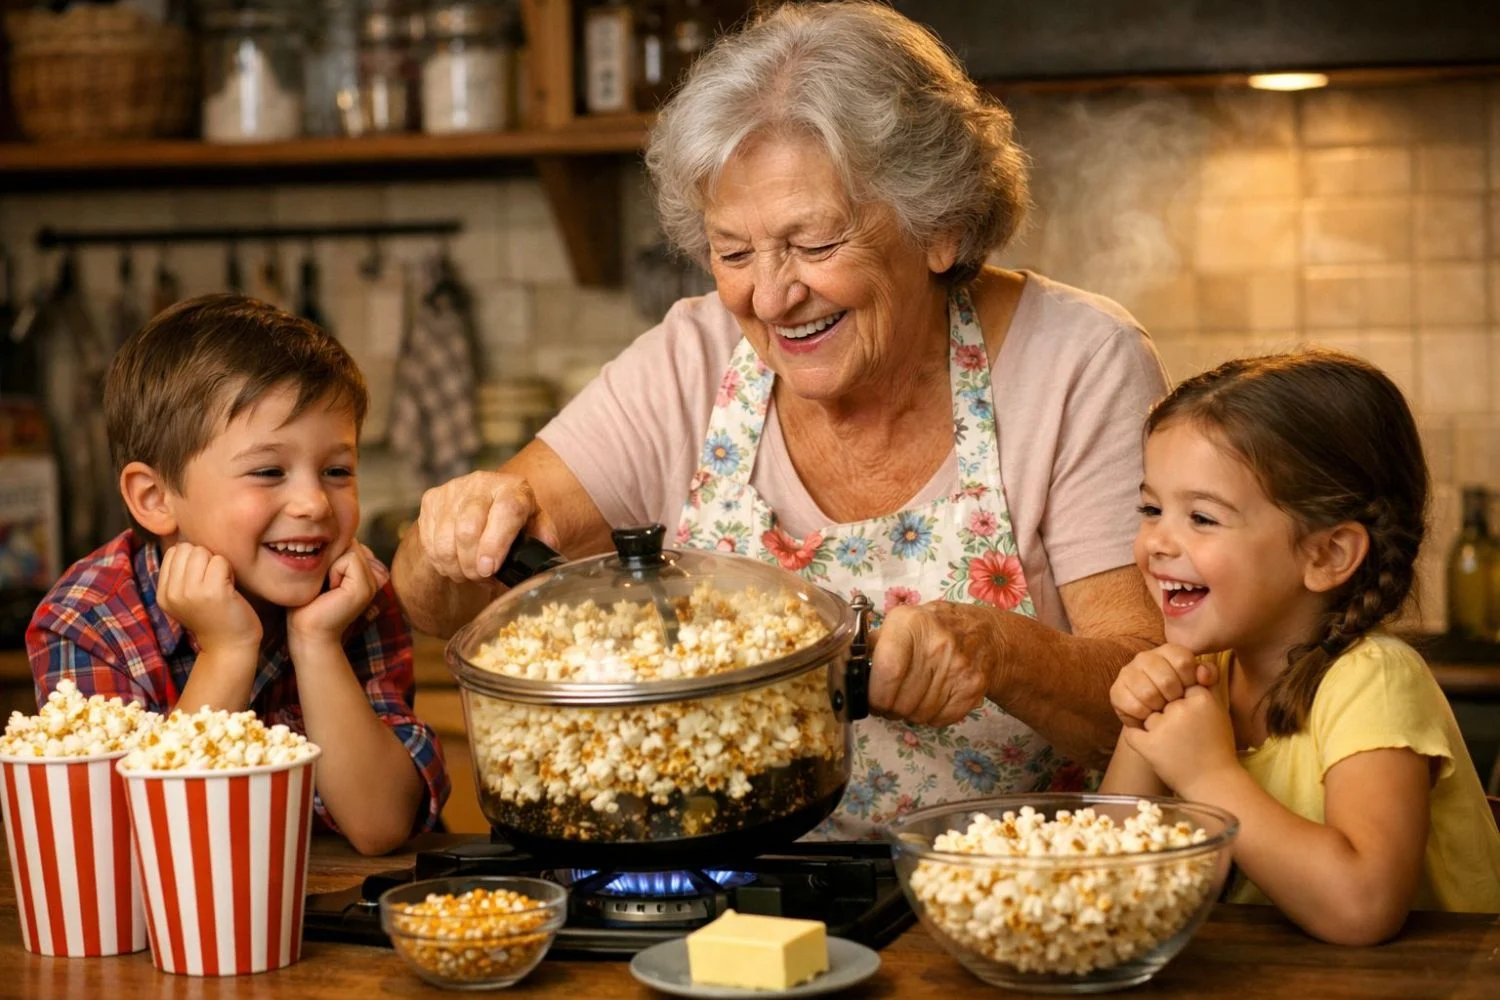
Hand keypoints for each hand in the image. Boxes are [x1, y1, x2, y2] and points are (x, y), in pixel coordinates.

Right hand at [157, 542, 261, 652]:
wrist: (230, 646)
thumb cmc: (215, 616)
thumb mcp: (187, 597)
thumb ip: (180, 573)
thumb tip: (184, 539)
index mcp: (163, 593)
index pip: (174, 552)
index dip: (194, 559)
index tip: (203, 580)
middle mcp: (172, 593)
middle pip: (188, 549)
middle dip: (206, 559)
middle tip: (215, 582)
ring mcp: (191, 593)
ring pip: (203, 552)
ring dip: (218, 564)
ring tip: (221, 585)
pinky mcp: (212, 593)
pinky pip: (220, 561)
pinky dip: (229, 570)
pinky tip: (230, 589)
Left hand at [288, 543, 386, 645]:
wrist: (307, 633)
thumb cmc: (307, 603)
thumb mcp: (323, 571)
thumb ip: (336, 554)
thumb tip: (341, 535)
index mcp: (368, 571)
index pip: (352, 541)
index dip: (332, 554)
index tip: (325, 579)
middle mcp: (375, 576)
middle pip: (352, 542)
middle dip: (332, 557)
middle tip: (325, 584)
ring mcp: (373, 582)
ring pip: (352, 549)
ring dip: (332, 565)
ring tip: (328, 588)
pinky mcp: (365, 588)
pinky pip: (351, 559)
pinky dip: (334, 571)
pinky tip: (331, 590)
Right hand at [415, 470, 559, 582]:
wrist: (487, 500)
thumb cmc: (514, 519)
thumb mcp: (535, 523)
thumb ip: (543, 535)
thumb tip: (547, 546)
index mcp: (513, 488)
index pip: (505, 511)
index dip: (495, 544)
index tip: (490, 569)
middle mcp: (481, 483)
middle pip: (467, 529)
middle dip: (472, 564)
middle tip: (480, 577)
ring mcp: (453, 490)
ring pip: (444, 540)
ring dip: (455, 567)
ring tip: (468, 573)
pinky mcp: (432, 499)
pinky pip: (429, 541)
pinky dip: (440, 561)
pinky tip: (454, 563)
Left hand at [867, 602, 996, 726]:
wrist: (985, 634)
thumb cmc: (933, 629)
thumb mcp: (901, 623)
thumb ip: (873, 644)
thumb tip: (848, 669)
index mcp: (910, 624)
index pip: (887, 673)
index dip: (875, 695)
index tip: (872, 699)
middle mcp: (937, 644)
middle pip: (901, 702)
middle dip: (890, 708)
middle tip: (891, 701)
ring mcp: (958, 668)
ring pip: (918, 715)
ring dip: (910, 713)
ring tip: (913, 697)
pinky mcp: (973, 688)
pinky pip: (940, 720)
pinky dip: (931, 717)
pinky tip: (932, 699)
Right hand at [1111, 643, 1217, 728]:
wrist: (1159, 720)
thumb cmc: (1183, 700)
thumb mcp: (1201, 687)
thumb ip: (1209, 676)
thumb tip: (1202, 674)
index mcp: (1168, 651)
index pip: (1183, 661)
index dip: (1189, 681)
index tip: (1188, 691)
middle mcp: (1145, 657)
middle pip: (1166, 680)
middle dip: (1174, 699)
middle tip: (1175, 705)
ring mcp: (1128, 672)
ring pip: (1149, 693)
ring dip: (1159, 708)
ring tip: (1162, 711)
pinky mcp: (1116, 690)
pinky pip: (1133, 705)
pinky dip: (1144, 715)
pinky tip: (1148, 715)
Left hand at [1122, 685, 1237, 794]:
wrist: (1214, 783)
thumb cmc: (1216, 747)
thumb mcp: (1217, 711)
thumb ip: (1205, 687)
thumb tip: (1196, 666)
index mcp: (1201, 699)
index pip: (1178, 683)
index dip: (1180, 700)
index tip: (1191, 717)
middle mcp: (1181, 710)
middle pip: (1160, 697)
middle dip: (1166, 713)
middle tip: (1184, 735)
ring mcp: (1163, 727)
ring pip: (1147, 714)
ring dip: (1155, 728)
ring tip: (1174, 746)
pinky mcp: (1148, 745)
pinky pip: (1133, 732)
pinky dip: (1140, 739)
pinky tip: (1157, 750)